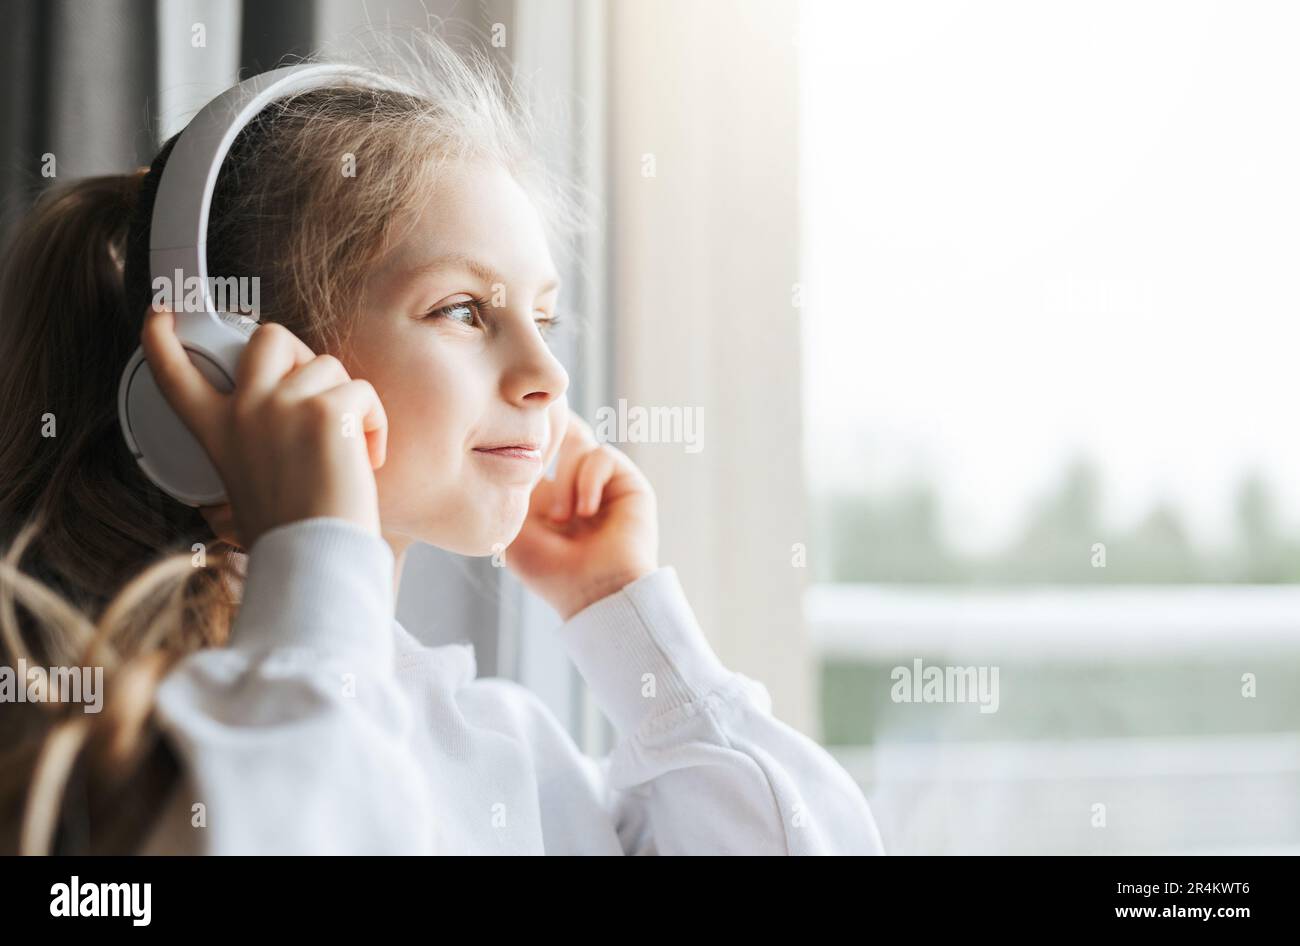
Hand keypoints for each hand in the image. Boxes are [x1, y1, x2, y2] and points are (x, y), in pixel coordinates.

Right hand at [140, 306, 387, 548]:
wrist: (314, 558)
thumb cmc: (287, 535)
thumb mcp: (240, 492)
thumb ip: (245, 456)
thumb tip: (251, 463)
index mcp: (217, 432)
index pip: (175, 373)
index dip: (162, 338)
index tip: (161, 313)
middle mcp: (245, 410)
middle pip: (268, 337)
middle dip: (299, 350)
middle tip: (318, 395)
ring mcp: (284, 405)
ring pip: (327, 365)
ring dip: (347, 401)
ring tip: (349, 450)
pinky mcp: (327, 410)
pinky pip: (361, 391)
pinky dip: (374, 422)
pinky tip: (367, 458)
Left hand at [506, 406, 658, 619]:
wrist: (595, 592)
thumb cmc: (550, 569)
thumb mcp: (512, 526)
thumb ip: (510, 484)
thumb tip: (515, 446)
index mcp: (544, 493)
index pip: (536, 446)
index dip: (523, 438)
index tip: (509, 443)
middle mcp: (573, 483)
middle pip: (561, 430)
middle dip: (546, 439)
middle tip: (535, 466)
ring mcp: (601, 481)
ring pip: (578, 443)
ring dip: (565, 480)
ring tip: (562, 517)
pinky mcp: (627, 482)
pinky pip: (602, 455)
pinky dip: (588, 480)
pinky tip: (585, 511)